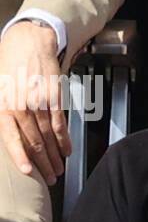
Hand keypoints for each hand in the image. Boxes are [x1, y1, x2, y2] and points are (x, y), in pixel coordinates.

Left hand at [0, 21, 68, 185]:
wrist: (29, 43)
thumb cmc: (8, 67)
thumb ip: (1, 112)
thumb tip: (6, 135)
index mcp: (4, 107)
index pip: (13, 139)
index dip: (22, 157)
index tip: (29, 172)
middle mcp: (22, 107)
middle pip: (34, 141)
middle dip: (42, 162)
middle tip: (49, 178)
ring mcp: (40, 102)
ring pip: (49, 135)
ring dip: (55, 154)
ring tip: (59, 169)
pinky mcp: (55, 97)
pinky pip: (61, 122)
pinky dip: (65, 138)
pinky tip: (67, 149)